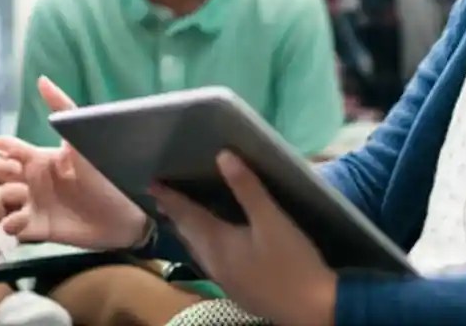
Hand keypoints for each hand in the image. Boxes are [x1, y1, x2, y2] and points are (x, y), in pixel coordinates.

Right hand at [0, 77, 147, 249]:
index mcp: (38, 158)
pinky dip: (10, 224)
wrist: (124, 213)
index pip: (7, 148)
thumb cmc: (104, 172)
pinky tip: (21, 221)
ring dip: (1, 198)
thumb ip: (63, 109)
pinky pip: (10, 227)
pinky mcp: (36, 228)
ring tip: (22, 198)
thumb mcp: (80, 140)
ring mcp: (32, 205)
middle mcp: (30, 180)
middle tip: (12, 175)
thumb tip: (41, 79)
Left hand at [152, 151, 336, 325]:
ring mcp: (225, 280)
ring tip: (180, 220)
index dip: (171, 198)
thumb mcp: (272, 220)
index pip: (188, 215)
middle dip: (176, 215)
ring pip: (198, 252)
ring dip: (188, 233)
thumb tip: (223, 156)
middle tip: (162, 199)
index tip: (153, 183)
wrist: (312, 309)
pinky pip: (210, 263)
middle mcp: (214, 263)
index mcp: (218, 243)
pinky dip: (203, 248)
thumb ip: (247, 188)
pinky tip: (213, 248)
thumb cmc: (293, 262)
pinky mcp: (238, 290)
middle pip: (189, 235)